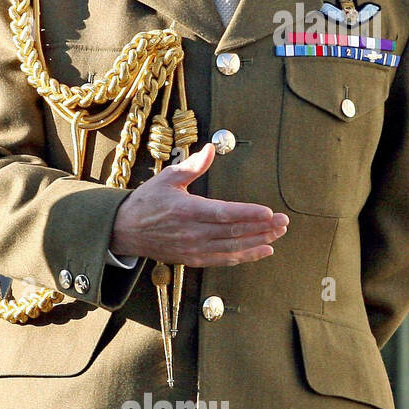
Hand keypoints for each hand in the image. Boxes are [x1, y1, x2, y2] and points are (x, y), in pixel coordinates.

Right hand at [109, 144, 287, 266]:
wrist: (124, 230)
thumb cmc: (146, 202)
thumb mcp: (167, 178)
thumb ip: (193, 166)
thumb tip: (212, 149)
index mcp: (187, 210)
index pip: (224, 214)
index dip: (248, 214)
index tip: (269, 212)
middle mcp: (192, 233)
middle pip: (234, 232)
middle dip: (262, 227)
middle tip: (283, 222)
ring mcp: (193, 248)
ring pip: (233, 247)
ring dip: (258, 242)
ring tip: (278, 234)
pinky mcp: (193, 259)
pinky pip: (224, 259)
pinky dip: (245, 256)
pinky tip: (263, 250)